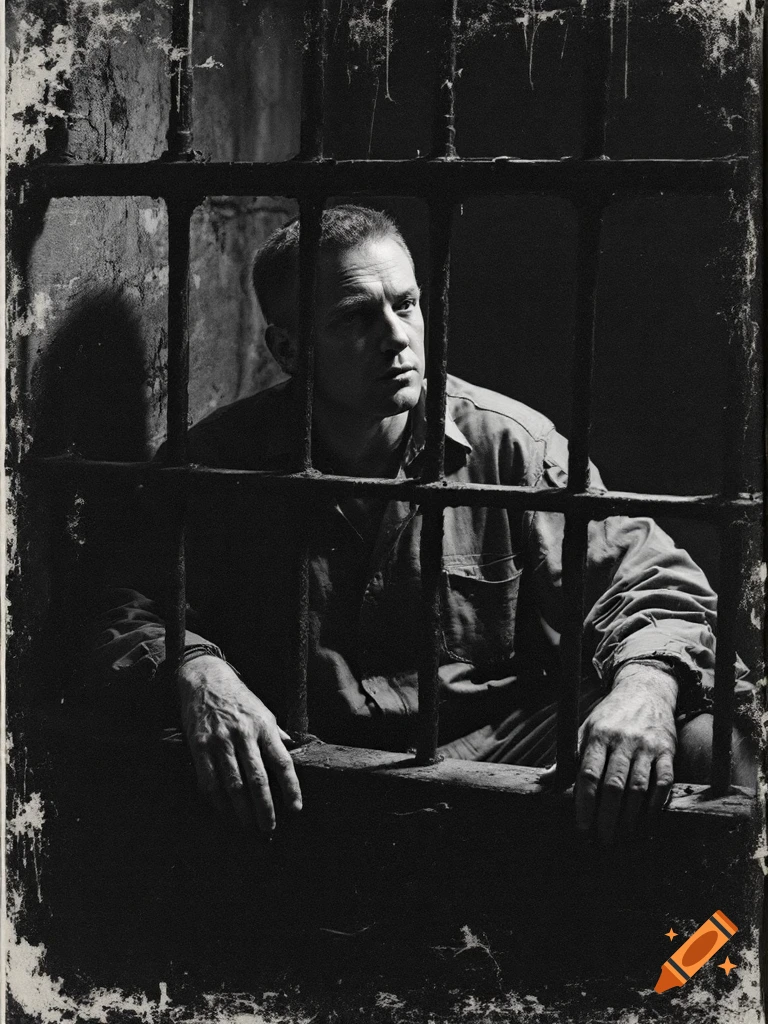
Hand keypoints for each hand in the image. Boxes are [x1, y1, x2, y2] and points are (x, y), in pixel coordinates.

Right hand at [177, 655, 302, 832]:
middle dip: (265, 807)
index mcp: (264, 726)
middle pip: (258, 778)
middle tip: (269, 828)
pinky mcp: (199, 745)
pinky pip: (209, 780)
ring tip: (248, 826)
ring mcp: (221, 740)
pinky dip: (217, 801)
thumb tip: (292, 752)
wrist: (206, 679)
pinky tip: (224, 812)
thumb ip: (276, 734)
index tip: (296, 808)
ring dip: (241, 810)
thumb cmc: (239, 698)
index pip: (282, 762)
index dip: (291, 787)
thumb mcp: (263, 711)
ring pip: (234, 784)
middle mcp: (244, 734)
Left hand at [541, 663, 677, 842]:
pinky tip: (646, 823)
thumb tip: (544, 782)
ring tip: (622, 837)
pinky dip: (655, 806)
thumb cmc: (610, 717)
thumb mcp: (585, 729)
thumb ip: (568, 757)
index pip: (588, 774)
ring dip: (630, 817)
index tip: (581, 828)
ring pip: (638, 788)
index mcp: (597, 735)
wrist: (645, 691)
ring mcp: (646, 746)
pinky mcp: (667, 751)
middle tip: (602, 841)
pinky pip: (663, 783)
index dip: (584, 803)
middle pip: (613, 786)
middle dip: (607, 817)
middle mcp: (622, 740)